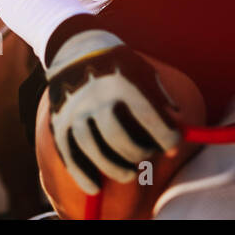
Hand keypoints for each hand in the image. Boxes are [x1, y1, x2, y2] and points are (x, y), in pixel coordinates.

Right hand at [45, 28, 181, 193]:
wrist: (76, 46)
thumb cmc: (119, 62)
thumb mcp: (143, 70)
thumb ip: (161, 99)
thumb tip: (176, 133)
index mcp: (122, 82)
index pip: (149, 118)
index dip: (167, 137)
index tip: (174, 144)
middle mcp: (97, 96)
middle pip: (120, 138)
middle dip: (139, 153)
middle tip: (145, 155)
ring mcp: (75, 110)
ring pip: (94, 149)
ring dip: (114, 168)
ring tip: (127, 173)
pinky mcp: (59, 121)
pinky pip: (69, 154)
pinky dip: (82, 174)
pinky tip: (94, 187)